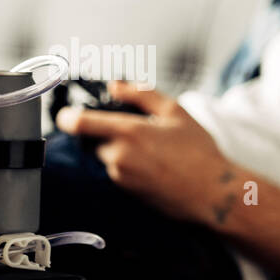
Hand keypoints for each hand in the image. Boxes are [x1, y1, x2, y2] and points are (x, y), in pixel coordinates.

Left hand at [54, 80, 234, 224]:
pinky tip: (152, 164)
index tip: (68, 113)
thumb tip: (114, 85)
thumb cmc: (199, 152)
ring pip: (105, 156)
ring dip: (117, 149)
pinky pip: (116, 171)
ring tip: (150, 149)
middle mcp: (119, 156)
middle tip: (133, 129)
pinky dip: (127, 165)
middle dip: (104, 133)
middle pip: (91, 140)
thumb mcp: (175, 112)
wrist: (212, 194)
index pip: (79, 123)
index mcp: (128, 132)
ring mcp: (120, 176)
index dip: (67, 116)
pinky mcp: (126, 192)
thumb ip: (141, 94)